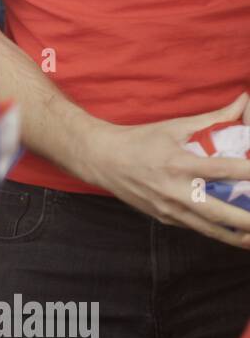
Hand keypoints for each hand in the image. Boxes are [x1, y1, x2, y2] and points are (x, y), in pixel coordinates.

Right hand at [76, 92, 249, 248]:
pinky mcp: (163, 217)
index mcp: (179, 163)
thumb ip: (213, 118)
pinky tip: (231, 234)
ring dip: (235, 236)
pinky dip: (214, 231)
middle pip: (219, 212)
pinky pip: (194, 227)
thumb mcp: (174, 126)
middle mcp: (175, 190)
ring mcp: (168, 208)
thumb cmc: (139, 140)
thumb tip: (242, 101)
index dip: (249, 172)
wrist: (101, 159)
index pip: (224, 170)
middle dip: (246, 221)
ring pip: (208, 229)